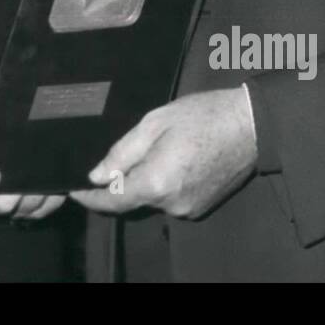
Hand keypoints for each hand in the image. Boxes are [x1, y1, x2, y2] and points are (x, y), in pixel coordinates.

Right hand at [0, 106, 66, 222]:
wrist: (23, 116)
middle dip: (10, 196)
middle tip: (19, 179)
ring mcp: (16, 204)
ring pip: (25, 210)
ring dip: (33, 192)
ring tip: (38, 169)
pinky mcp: (39, 204)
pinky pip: (46, 208)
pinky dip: (49, 195)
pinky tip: (49, 180)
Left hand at [71, 88, 258, 217]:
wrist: (251, 125)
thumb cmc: (203, 116)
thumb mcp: (155, 122)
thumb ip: (122, 152)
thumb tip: (96, 175)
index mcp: (156, 182)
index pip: (112, 201)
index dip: (90, 198)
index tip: (73, 190)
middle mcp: (171, 204)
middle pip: (132, 198)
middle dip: (121, 180)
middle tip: (121, 154)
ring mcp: (188, 208)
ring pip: (152, 197)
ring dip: (145, 179)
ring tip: (157, 147)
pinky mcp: (200, 206)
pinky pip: (170, 198)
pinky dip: (164, 183)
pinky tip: (174, 157)